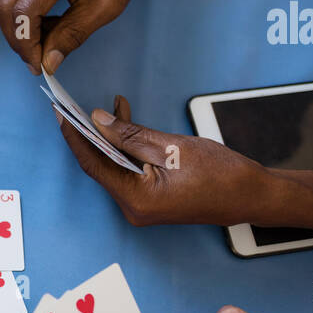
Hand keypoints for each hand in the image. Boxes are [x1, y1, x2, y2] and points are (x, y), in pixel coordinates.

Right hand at [0, 0, 148, 73]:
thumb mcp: (104, 8)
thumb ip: (71, 36)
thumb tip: (47, 63)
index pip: (24, 12)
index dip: (26, 44)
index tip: (39, 66)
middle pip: (6, 8)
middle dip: (19, 41)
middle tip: (38, 61)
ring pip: (7, 4)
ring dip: (22, 29)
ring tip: (51, 38)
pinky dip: (25, 17)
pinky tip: (48, 21)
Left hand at [57, 95, 273, 226]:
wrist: (252, 195)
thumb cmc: (221, 174)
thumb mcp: (172, 147)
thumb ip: (130, 134)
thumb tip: (97, 119)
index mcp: (136, 198)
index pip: (93, 163)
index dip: (74, 136)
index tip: (60, 112)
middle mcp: (133, 207)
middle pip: (101, 165)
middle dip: (91, 133)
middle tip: (77, 104)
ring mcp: (141, 205)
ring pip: (116, 165)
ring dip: (112, 137)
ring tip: (112, 105)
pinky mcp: (150, 199)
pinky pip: (129, 169)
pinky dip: (127, 147)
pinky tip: (127, 121)